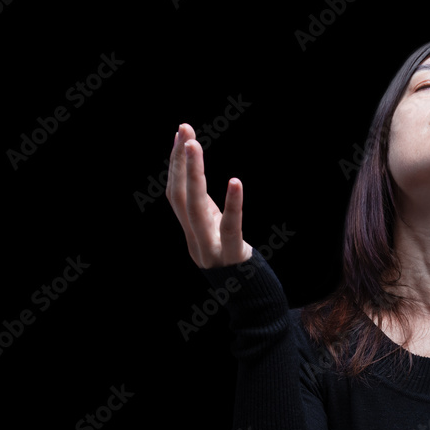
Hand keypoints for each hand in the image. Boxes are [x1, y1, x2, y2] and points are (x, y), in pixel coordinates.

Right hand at [166, 123, 252, 267]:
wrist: (253, 300)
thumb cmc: (238, 263)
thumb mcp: (218, 233)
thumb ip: (208, 209)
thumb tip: (195, 176)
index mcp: (192, 232)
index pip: (177, 194)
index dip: (175, 164)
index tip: (182, 134)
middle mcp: (195, 240)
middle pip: (180, 196)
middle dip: (179, 161)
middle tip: (184, 129)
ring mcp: (211, 249)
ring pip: (195, 208)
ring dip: (192, 174)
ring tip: (193, 144)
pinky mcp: (233, 256)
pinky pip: (231, 228)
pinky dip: (233, 204)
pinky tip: (235, 182)